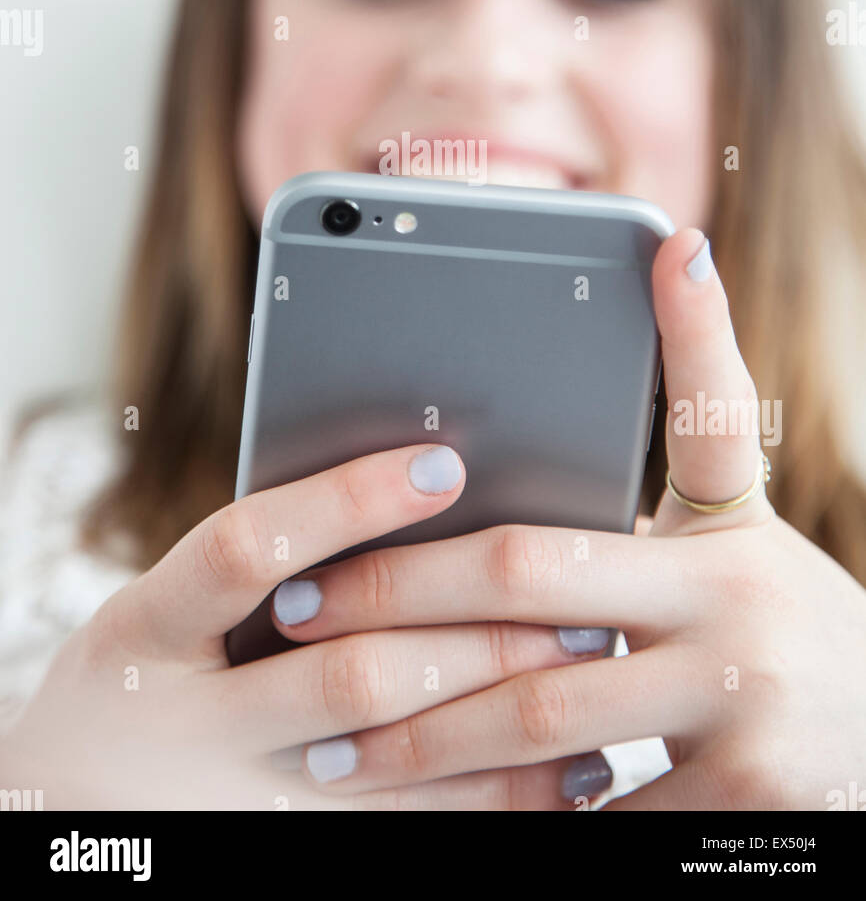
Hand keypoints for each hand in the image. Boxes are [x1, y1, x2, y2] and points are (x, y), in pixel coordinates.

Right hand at [1, 443, 607, 809]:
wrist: (62, 818)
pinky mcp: (287, 857)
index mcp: (142, 633)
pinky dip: (491, 804)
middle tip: (572, 599)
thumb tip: (414, 491)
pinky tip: (561, 775)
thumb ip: (253, 576)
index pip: (242, 552)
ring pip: (390, 766)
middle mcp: (182, 730)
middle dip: (473, 636)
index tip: (443, 462)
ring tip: (589, 668)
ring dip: (502, 718)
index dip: (343, 504)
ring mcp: (235, 808)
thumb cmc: (137, 685)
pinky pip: (404, 835)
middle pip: (347, 674)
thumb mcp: (156, 621)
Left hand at [274, 228, 865, 809]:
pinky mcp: (739, 804)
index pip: (698, 419)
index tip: (584, 315)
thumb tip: (662, 277)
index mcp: (729, 536)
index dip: (686, 332)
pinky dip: (503, 816)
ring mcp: (741, 710)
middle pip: (533, 579)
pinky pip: (588, 815)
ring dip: (421, 734)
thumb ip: (686, 451)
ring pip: (537, 713)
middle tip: (302, 609)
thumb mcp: (741, 539)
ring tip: (332, 746)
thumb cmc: (777, 626)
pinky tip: (430, 817)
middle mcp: (737, 610)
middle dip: (401, 593)